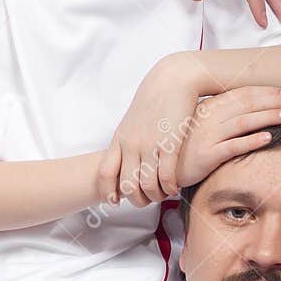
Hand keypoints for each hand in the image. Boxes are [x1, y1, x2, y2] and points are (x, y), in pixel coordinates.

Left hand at [98, 54, 204, 206]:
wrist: (173, 79)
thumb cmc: (154, 100)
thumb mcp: (133, 121)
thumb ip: (128, 141)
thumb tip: (127, 159)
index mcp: (119, 140)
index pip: (104, 173)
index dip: (108, 192)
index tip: (115, 201)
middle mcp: (131, 145)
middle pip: (127, 185)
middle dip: (137, 200)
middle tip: (147, 201)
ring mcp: (150, 145)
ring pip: (147, 186)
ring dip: (156, 196)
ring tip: (163, 194)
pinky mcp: (170, 144)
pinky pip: (166, 177)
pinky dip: (170, 188)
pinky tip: (175, 188)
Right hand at [177, 86, 280, 186]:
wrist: (162, 168)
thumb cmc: (184, 146)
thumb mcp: (201, 124)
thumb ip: (222, 115)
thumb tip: (250, 107)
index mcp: (208, 107)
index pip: (241, 93)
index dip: (266, 92)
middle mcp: (208, 118)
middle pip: (246, 104)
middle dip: (273, 101)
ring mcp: (207, 136)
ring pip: (243, 122)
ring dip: (268, 117)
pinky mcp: (206, 156)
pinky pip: (233, 146)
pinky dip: (251, 140)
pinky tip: (268, 137)